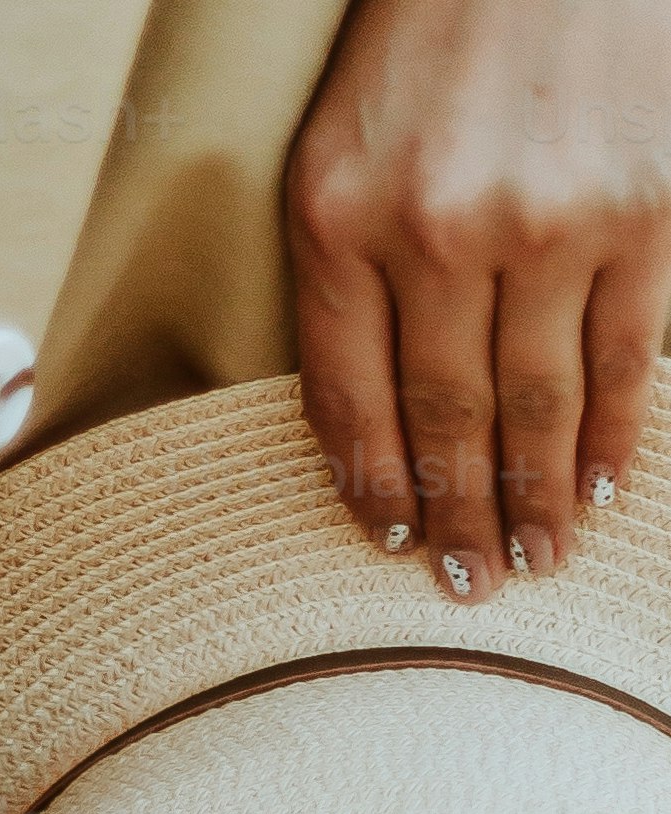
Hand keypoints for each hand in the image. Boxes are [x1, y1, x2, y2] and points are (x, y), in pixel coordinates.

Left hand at [289, 0, 670, 594]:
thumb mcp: (347, 142)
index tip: (394, 545)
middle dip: (460, 518)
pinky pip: (625, 351)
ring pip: (536, 403)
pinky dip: (613, 432)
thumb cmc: (438, 33)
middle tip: (471, 588)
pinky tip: (600, 485)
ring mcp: (546, 222)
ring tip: (536, 559)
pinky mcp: (640, 206)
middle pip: (447, 419)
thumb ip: (347, 266)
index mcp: (343, 217)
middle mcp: (440, 230)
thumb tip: (371, 420)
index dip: (376, 487)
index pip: (350, 398)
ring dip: (535, 498)